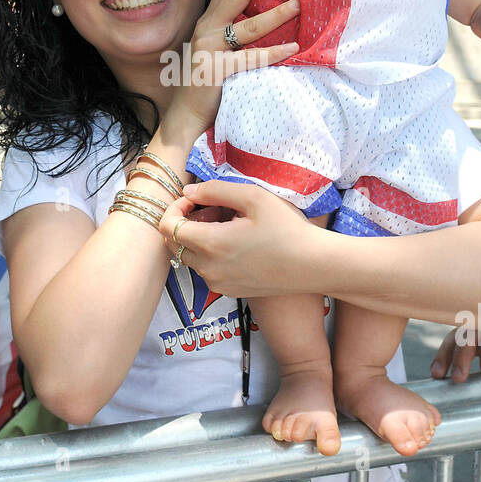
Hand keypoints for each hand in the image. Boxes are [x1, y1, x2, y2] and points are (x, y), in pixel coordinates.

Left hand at [159, 179, 310, 296]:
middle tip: (213, 210)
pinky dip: (211, 254)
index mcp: (211, 244)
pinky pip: (207, 270)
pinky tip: (237, 243)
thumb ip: (215, 190)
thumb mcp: (253, 197)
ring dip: (199, 239)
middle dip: (186, 223)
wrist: (313, 265)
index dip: (174, 208)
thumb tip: (188, 192)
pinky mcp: (229, 292)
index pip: (168, 227)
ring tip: (229, 225)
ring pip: (190, 257)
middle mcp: (208, 269)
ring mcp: (218, 284)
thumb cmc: (287, 228)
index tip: (194, 200)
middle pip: (175, 244)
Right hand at [163, 0, 299, 136]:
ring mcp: (210, 49)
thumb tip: (249, 19)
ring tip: (296, 3)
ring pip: (249, 27)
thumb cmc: (201, 83)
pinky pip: (251, 58)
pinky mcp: (217, 69)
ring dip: (275, 14)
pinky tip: (292, 47)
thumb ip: (225, 34)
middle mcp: (206, 30)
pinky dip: (273, 53)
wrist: (183, 114)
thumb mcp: (210, 51)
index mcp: (206, 24)